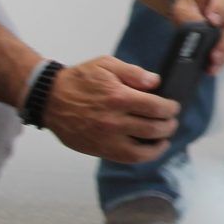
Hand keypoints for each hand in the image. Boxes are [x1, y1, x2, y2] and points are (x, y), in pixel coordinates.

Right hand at [43, 56, 181, 162]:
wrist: (49, 99)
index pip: (156, 107)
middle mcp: (114, 121)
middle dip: (169, 125)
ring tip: (165, 137)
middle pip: (153, 128)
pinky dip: (143, 156)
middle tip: (172, 121)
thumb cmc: (79, 80)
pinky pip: (127, 158)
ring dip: (160, 144)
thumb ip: (134, 72)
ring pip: (143, 150)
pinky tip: (150, 149)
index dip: (171, 108)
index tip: (174, 107)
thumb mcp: (106, 65)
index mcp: (118, 97)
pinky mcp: (99, 149)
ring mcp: (106, 138)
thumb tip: (156, 82)